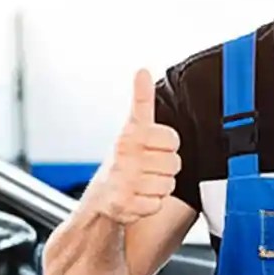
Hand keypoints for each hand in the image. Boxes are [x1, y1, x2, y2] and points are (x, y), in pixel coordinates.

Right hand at [90, 69, 181, 224]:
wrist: (99, 199)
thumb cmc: (121, 161)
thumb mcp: (130, 128)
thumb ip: (141, 100)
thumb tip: (142, 69)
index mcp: (129, 135)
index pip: (171, 138)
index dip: (168, 145)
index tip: (152, 145)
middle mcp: (124, 157)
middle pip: (174, 163)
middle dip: (164, 168)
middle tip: (146, 168)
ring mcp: (124, 181)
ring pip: (168, 185)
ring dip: (158, 187)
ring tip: (141, 183)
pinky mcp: (125, 204)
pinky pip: (158, 204)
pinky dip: (150, 205)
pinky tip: (137, 199)